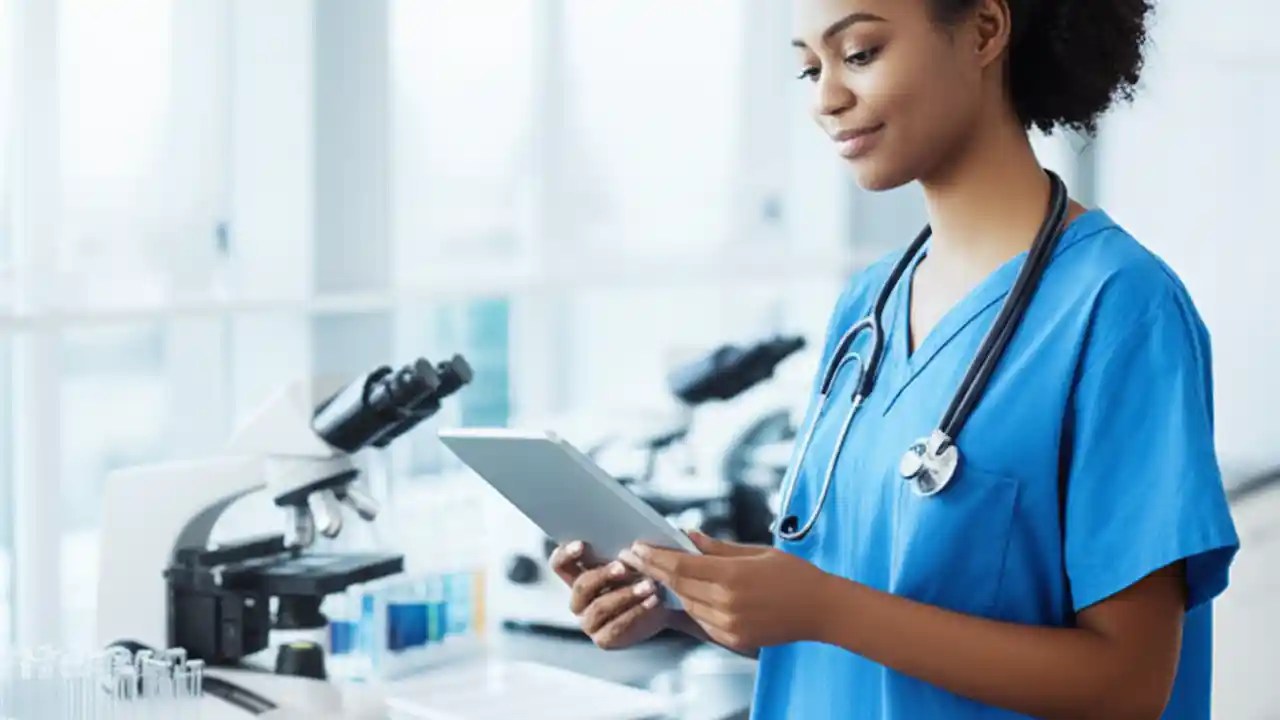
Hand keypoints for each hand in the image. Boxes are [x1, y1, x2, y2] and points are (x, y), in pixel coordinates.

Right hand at [550, 540, 672, 649]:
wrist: (664, 604)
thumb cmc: (643, 573)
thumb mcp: (635, 556)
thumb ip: (627, 546)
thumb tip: (634, 537)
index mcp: (579, 574)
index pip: (560, 564)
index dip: (566, 554)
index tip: (582, 544)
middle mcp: (579, 600)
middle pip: (580, 586)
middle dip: (602, 575)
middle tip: (624, 567)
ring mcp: (589, 621)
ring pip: (599, 607)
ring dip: (624, 595)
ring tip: (649, 585)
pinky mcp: (604, 639)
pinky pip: (615, 627)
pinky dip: (635, 613)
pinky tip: (653, 602)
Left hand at [620, 532, 833, 653]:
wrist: (822, 610)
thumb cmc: (794, 574)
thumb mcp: (757, 552)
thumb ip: (718, 548)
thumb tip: (689, 536)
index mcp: (732, 576)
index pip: (681, 566)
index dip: (655, 557)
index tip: (637, 548)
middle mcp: (727, 603)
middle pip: (679, 586)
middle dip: (654, 571)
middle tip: (634, 558)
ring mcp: (730, 624)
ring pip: (688, 604)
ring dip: (673, 589)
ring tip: (658, 573)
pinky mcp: (734, 639)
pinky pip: (703, 621)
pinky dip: (693, 606)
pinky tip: (689, 594)